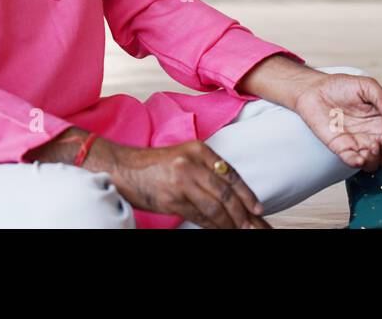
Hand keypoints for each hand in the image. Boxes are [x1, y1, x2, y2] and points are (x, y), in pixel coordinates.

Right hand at [26, 129, 269, 227]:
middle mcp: (193, 163)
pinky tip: (220, 230)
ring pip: (215, 207)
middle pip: (226, 193)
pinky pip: (198, 215)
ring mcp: (182, 181)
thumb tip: (230, 197)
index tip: (259, 209)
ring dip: (230, 223)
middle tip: (256, 227)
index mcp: (200, 150)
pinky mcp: (171, 198)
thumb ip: (207, 172)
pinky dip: (211, 225)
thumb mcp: (184, 158)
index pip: (231, 174)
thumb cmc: (154, 165)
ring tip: (242, 232)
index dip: (247, 194)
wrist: (123, 168)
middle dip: (243, 214)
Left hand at [291, 72, 381, 172]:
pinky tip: (360, 157)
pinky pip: (352, 162)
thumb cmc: (341, 86)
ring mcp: (356, 143)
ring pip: (374, 164)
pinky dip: (358, 163)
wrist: (315, 89)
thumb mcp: (366, 85)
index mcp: (381, 121)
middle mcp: (371, 135)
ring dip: (377, 158)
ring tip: (372, 145)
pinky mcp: (341, 148)